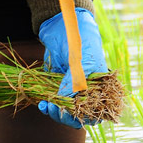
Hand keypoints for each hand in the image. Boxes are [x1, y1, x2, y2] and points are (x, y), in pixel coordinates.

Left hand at [37, 7, 107, 128]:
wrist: (61, 25)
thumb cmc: (80, 40)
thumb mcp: (80, 61)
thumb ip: (76, 82)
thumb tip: (67, 100)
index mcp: (101, 87)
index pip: (94, 113)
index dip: (81, 117)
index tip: (65, 111)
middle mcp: (88, 91)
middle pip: (78, 115)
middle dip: (64, 116)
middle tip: (51, 109)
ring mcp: (72, 88)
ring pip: (65, 111)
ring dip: (54, 112)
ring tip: (44, 106)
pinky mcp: (58, 85)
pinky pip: (54, 101)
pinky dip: (48, 105)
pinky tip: (41, 102)